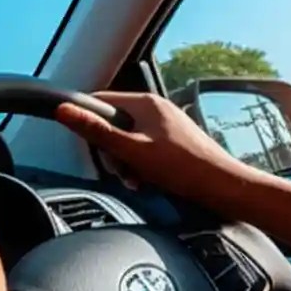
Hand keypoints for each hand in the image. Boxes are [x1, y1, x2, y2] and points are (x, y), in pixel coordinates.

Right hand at [56, 92, 261, 206]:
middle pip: (115, 125)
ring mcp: (167, 126)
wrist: (225, 188)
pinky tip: (149, 182)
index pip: (100, 102)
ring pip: (130, 141)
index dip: (89, 123)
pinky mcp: (175, 143)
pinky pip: (146, 150)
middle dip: (112, 151)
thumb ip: (96, 131)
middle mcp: (156, 109)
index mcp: (145, 103)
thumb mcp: (131, 151)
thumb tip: (64, 110)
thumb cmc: (184, 168)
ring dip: (127, 163)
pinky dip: (143, 166)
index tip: (89, 146)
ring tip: (138, 180)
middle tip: (122, 170)